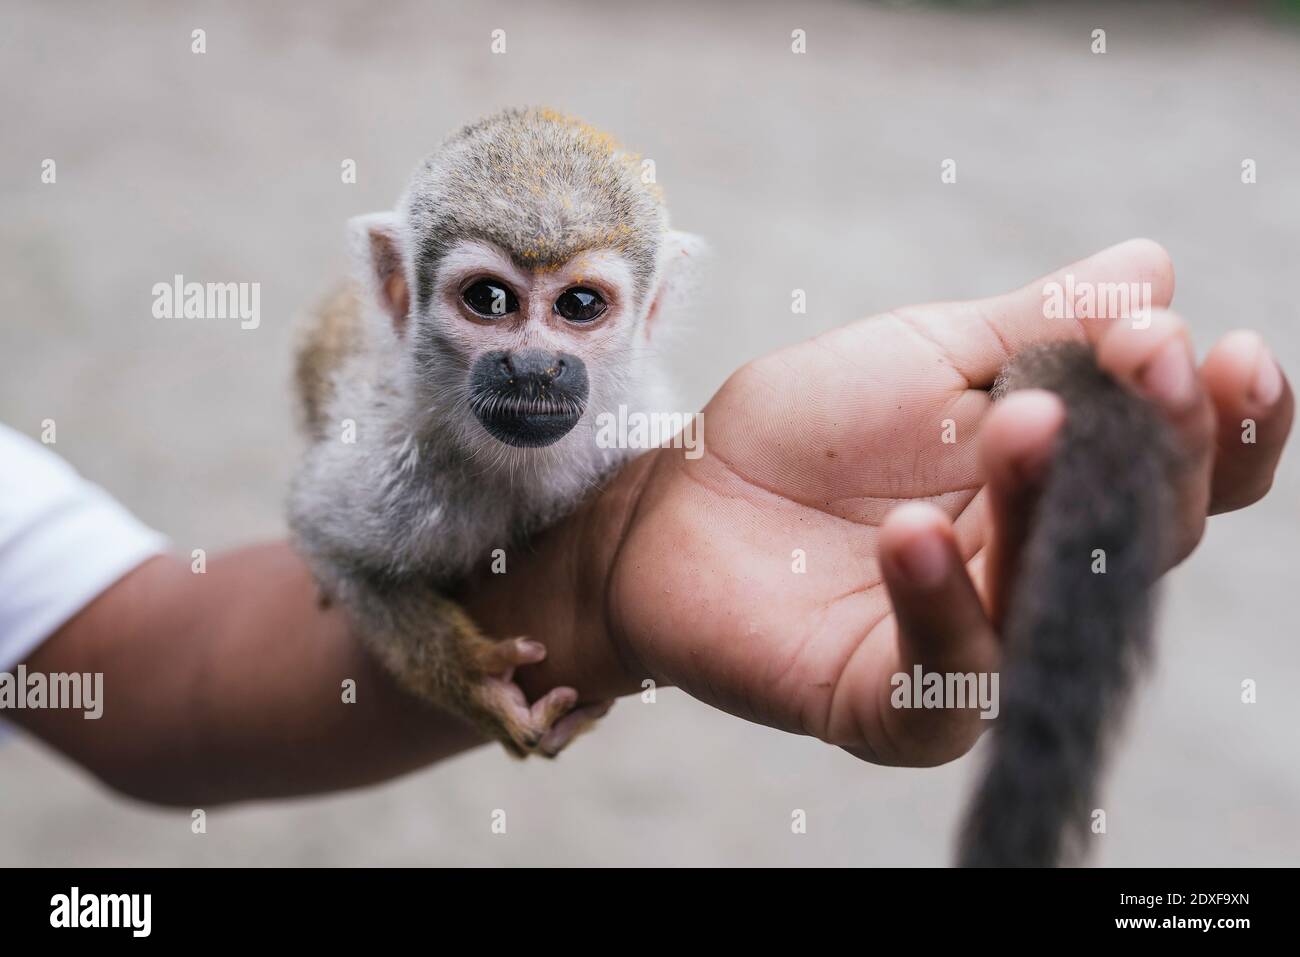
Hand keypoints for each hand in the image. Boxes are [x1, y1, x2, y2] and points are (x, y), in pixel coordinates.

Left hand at [601, 239, 1291, 765]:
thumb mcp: (924, 355)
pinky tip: (910, 531)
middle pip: (1146, 539)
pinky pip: (945, 676)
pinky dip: (937, 604)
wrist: (680, 496)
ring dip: (1043, 506)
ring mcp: (971, 650)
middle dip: (1162, 448)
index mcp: (1060, 490)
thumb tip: (1154, 266)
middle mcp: (1036, 579)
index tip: (1225, 349)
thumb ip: (1035, 326)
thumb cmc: (809, 429)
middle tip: (1145, 358)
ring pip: (1052, 603)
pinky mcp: (892, 706)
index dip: (1222, 424)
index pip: (1177, 472)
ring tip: (1022, 421)